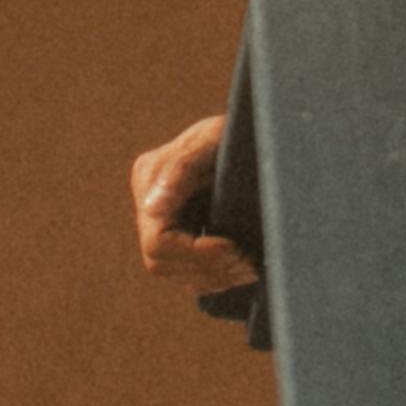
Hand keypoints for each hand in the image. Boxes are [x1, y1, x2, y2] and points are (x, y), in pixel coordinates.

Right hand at [133, 106, 256, 303]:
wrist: (256, 130)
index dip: (195, 254)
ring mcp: (160, 219)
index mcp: (149, 177)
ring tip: (250, 267)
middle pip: (160, 262)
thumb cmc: (236, 128)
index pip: (158, 242)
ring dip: (213, 277)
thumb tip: (153, 208)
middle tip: (249, 264)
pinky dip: (214, 276)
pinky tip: (241, 267)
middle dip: (206, 268)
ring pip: (173, 272)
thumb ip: (181, 168)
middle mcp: (149, 201)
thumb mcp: (213, 140)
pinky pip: (186, 272)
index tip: (235, 249)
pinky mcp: (180, 232)